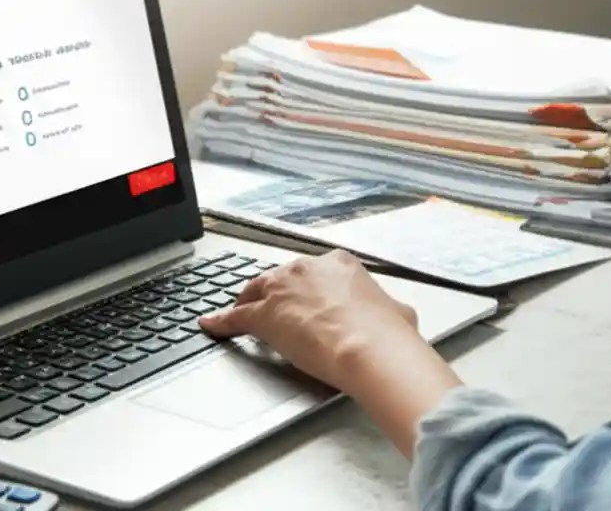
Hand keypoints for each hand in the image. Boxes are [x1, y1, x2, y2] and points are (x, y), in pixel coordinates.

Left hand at [200, 250, 463, 456]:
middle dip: (275, 293)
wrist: (369, 346)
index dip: (306, 287)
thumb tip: (399, 316)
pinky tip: (212, 325)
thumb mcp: (398, 313)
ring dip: (246, 302)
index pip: (313, 272)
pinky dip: (221, 321)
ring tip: (240, 312)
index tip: (305, 297)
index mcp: (340, 264)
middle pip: (280, 278)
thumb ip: (390, 310)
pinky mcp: (263, 315)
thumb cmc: (387, 333)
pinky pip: (235, 316)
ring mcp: (282, 289)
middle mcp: (307, 268)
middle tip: (273, 308)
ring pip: (254, 292)